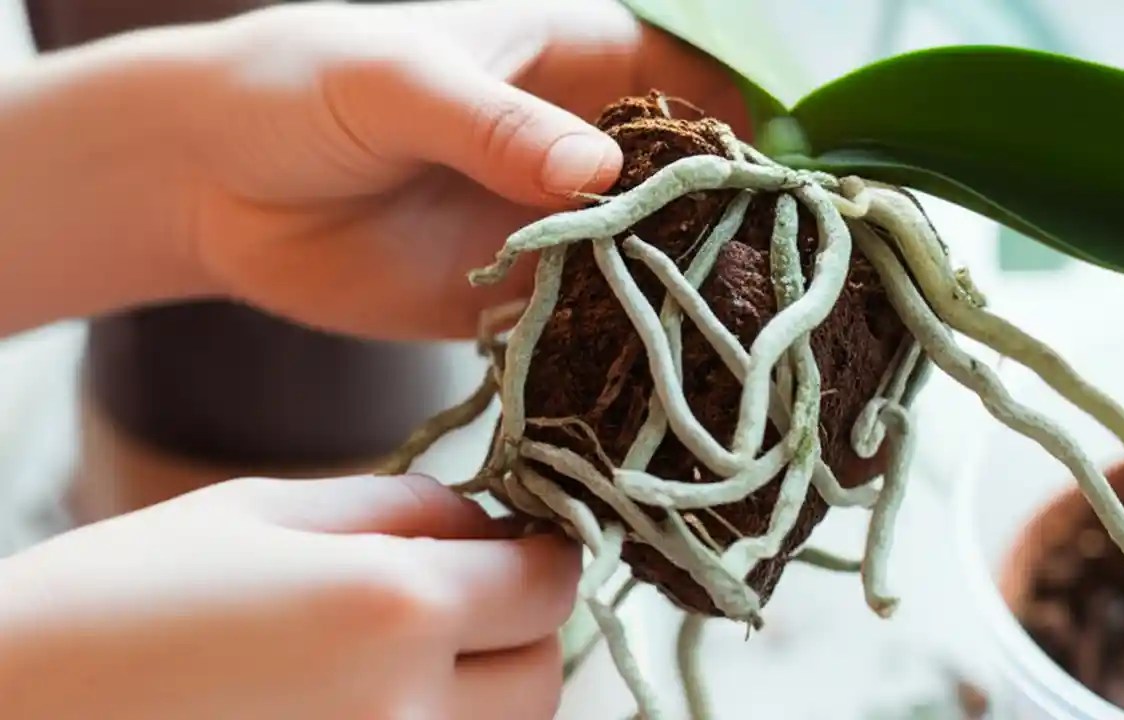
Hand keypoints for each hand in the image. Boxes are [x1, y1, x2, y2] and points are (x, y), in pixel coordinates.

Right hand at [0, 474, 581, 719]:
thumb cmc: (113, 604)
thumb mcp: (257, 514)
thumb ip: (396, 506)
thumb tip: (480, 523)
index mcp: (391, 610)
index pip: (549, 584)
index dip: (543, 554)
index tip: (522, 543)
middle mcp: (408, 719)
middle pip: (545, 677)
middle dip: (521, 629)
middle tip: (463, 598)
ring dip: (486, 694)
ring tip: (401, 656)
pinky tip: (363, 708)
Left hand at [189, 0, 745, 339]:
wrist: (210, 181)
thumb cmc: (302, 86)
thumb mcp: (399, 81)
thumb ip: (495, 123)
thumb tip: (598, 171)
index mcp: (573, 61)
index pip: (695, 83)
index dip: (754, 125)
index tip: (810, 180)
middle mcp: (580, 148)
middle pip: (689, 184)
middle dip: (739, 225)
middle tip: (795, 280)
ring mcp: (553, 228)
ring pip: (648, 261)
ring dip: (689, 296)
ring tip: (751, 343)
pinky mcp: (513, 297)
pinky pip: (585, 322)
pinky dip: (619, 347)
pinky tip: (661, 378)